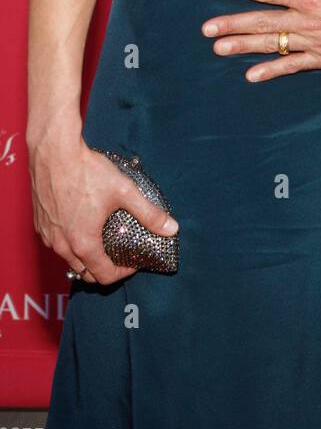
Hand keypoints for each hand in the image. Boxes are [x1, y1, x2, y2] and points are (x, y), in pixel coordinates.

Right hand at [29, 133, 179, 285]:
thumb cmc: (86, 171)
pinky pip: (56, 244)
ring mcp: (48, 236)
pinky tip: (82, 225)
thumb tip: (171, 228)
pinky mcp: (40, 224)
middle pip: (85, 273)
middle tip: (119, 254)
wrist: (54, 152)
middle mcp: (62, 245)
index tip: (133, 262)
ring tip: (102, 240)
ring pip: (68, 259)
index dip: (124, 273)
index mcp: (83, 243)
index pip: (104, 276)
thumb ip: (149, 213)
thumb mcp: (124, 192)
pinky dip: (70, 243)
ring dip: (86, 257)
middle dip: (104, 269)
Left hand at [201, 0, 320, 79]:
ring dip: (243, 47)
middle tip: (206, 29)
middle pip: (262, 21)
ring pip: (272, 45)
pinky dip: (272, 71)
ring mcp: (316, 42)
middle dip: (232, 24)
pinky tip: (252, 75)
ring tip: (219, 49)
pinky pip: (294, 65)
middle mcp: (308, 20)